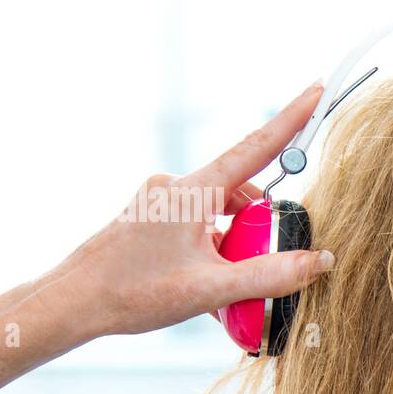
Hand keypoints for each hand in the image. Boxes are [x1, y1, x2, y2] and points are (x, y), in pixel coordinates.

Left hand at [74, 80, 332, 336]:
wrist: (73, 302)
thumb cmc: (132, 292)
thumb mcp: (210, 289)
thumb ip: (270, 275)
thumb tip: (319, 259)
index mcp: (193, 190)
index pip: (257, 147)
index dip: (292, 119)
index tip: (316, 91)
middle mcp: (178, 186)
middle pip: (243, 194)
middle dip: (259, 230)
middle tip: (256, 272)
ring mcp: (163, 200)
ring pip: (222, 212)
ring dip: (236, 245)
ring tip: (224, 288)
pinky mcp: (153, 217)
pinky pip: (201, 224)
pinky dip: (214, 250)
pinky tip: (206, 284)